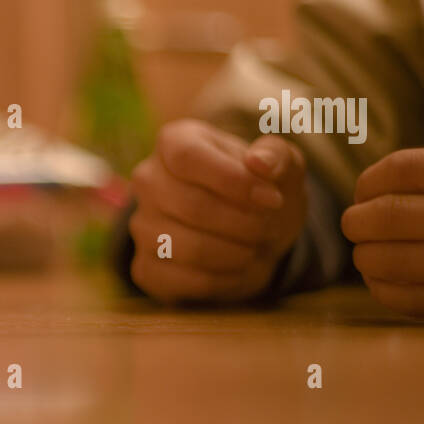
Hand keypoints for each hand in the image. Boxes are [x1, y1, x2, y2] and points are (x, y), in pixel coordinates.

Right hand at [128, 120, 307, 303]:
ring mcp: (141, 226)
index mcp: (174, 142)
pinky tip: (238, 269)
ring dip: (236, 253)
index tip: (272, 199)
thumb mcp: (282, 166)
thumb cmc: (261, 191)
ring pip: (187, 246)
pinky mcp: (145, 268)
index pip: (188, 157)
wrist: (251, 234)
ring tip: (255, 247)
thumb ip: (278, 156)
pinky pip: (181, 280)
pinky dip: (222, 280)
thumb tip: (259, 163)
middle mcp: (148, 181)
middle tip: (269, 228)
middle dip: (243, 223)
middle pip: (190, 205)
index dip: (233, 180)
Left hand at [342, 144, 423, 321]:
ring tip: (365, 253)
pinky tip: (380, 281)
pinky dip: (384, 290)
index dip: (368, 181)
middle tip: (354, 224)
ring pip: (398, 261)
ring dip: (366, 257)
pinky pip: (417, 301)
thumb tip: (372, 187)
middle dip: (358, 220)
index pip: (406, 169)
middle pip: (393, 215)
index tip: (362, 190)